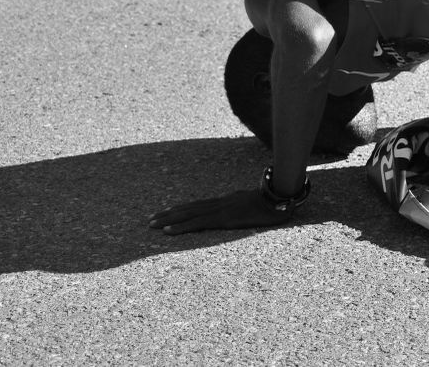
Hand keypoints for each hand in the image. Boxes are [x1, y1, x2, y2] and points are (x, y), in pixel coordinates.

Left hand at [149, 189, 293, 234]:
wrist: (278, 197)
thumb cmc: (273, 204)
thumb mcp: (255, 206)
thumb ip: (245, 209)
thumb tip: (243, 212)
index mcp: (226, 201)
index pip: (198, 205)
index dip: (181, 209)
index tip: (166, 213)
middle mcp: (219, 203)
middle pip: (188, 208)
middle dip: (168, 214)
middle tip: (150, 220)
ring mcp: (219, 210)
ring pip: (187, 214)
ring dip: (168, 220)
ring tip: (152, 225)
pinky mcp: (222, 219)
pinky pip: (196, 223)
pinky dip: (180, 227)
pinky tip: (167, 232)